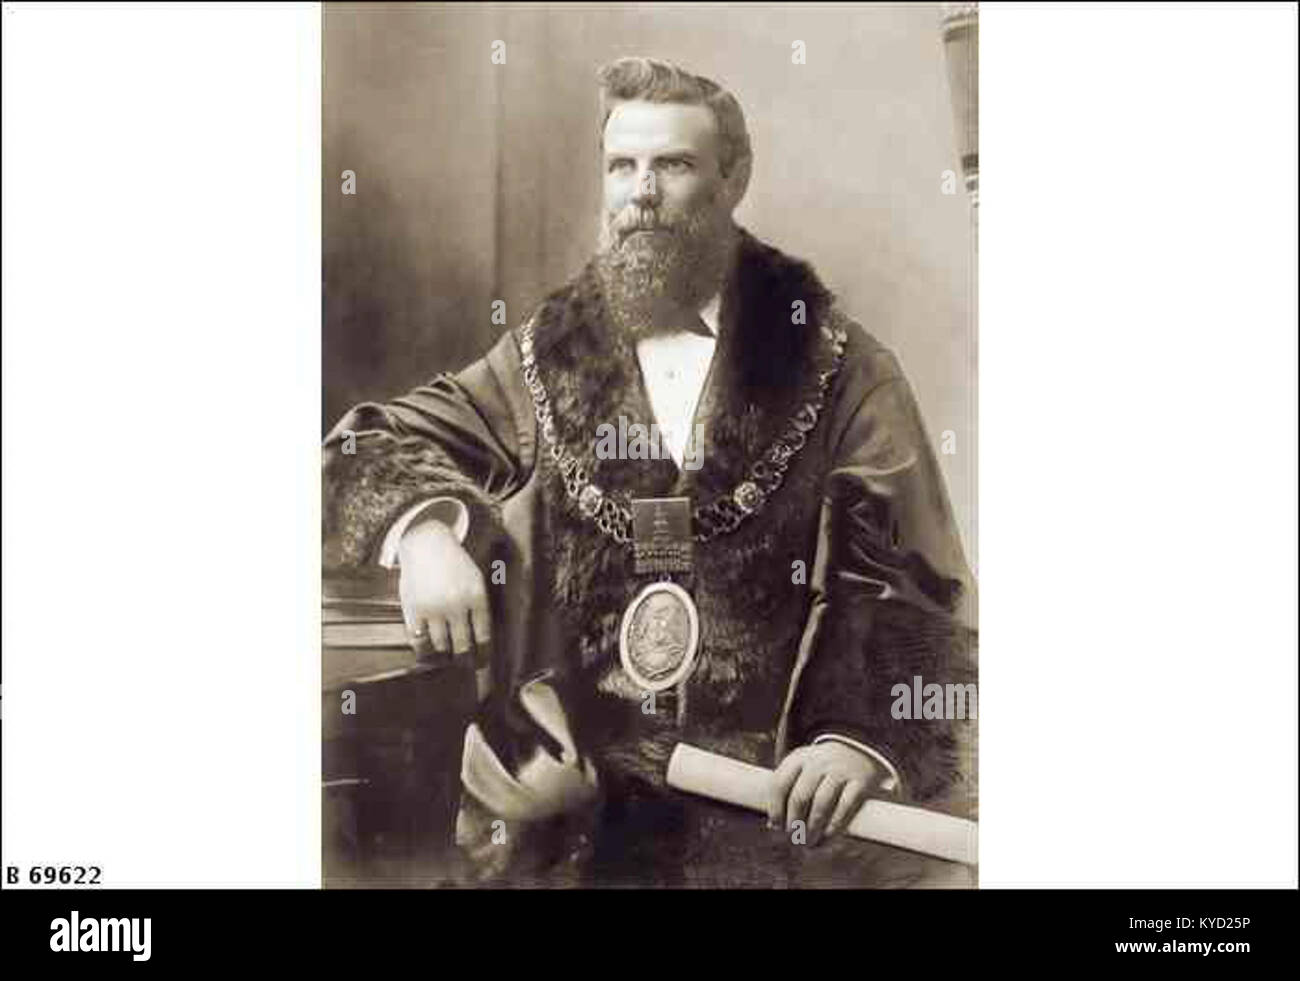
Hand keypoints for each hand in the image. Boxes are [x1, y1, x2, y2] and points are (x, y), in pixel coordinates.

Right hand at [397, 518, 490, 660]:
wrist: (427, 544)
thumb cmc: (454, 565)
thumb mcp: (475, 580)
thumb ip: (479, 608)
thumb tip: (482, 643)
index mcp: (476, 597)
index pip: (483, 636)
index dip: (482, 655)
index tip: (480, 664)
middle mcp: (456, 604)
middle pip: (462, 646)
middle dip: (465, 661)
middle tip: (464, 667)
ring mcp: (433, 608)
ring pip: (441, 646)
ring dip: (444, 657)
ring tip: (445, 661)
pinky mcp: (413, 609)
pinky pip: (418, 640)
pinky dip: (423, 650)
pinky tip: (426, 652)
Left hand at [768, 742, 882, 845]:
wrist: (858, 753)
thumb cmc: (821, 770)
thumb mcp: (802, 771)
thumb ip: (787, 794)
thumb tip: (773, 826)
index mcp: (798, 758)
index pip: (779, 783)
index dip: (775, 808)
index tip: (776, 826)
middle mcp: (818, 762)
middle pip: (800, 797)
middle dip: (794, 823)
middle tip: (794, 839)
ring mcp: (840, 771)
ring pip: (821, 804)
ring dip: (812, 828)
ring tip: (808, 842)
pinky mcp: (860, 782)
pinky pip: (844, 807)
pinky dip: (834, 825)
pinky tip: (827, 836)